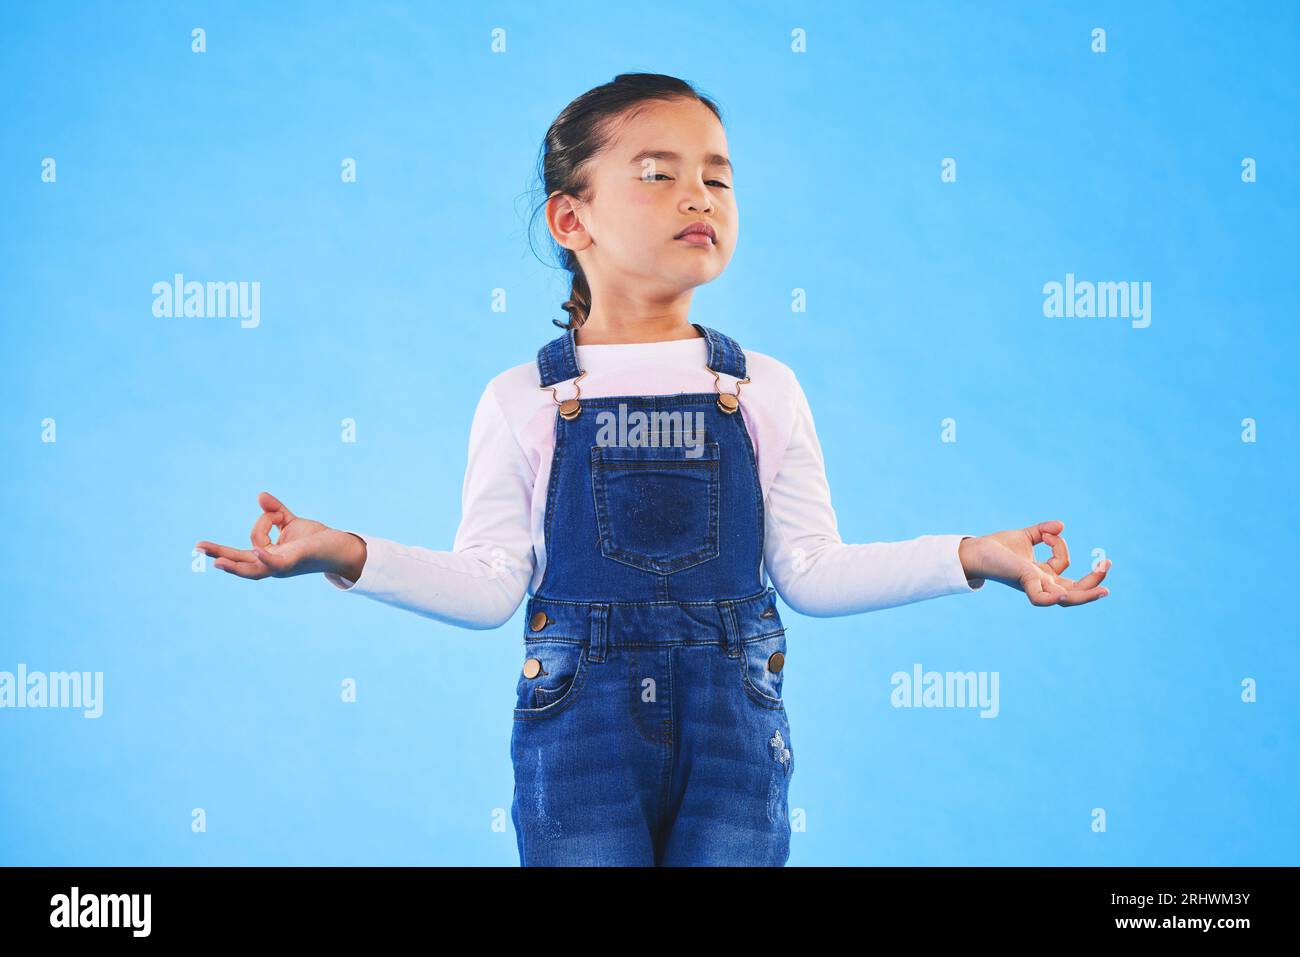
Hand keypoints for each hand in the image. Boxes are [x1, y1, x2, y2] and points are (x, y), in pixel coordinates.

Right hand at [195, 491, 365, 580]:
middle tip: (198, 547)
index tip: (276, 512)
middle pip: (241, 561)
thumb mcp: (292, 522)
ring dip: (234, 565)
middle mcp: (272, 564)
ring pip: (252, 568)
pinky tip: (258, 552)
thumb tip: (260, 495)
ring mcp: (281, 566)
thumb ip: (275, 511)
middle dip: (220, 554)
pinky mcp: (293, 562)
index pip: (253, 540)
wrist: (343, 548)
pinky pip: (276, 563)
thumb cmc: (316, 540)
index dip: (263, 521)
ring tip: (217, 562)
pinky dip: (266, 558)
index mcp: (269, 555)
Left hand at [959, 520, 1109, 606]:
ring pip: (1066, 598)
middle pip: (1074, 590)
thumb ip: (1042, 531)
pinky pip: (1041, 598)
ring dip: (1086, 594)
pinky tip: (1063, 593)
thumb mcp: (1024, 536)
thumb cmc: (996, 548)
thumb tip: (1061, 525)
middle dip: (1094, 580)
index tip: (1046, 532)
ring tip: (1104, 590)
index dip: (1061, 547)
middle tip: (1107, 564)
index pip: (1065, 567)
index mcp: (1042, 574)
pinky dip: (1054, 598)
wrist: (975, 551)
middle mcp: (1041, 583)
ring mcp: (1034, 585)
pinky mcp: (1024, 583)